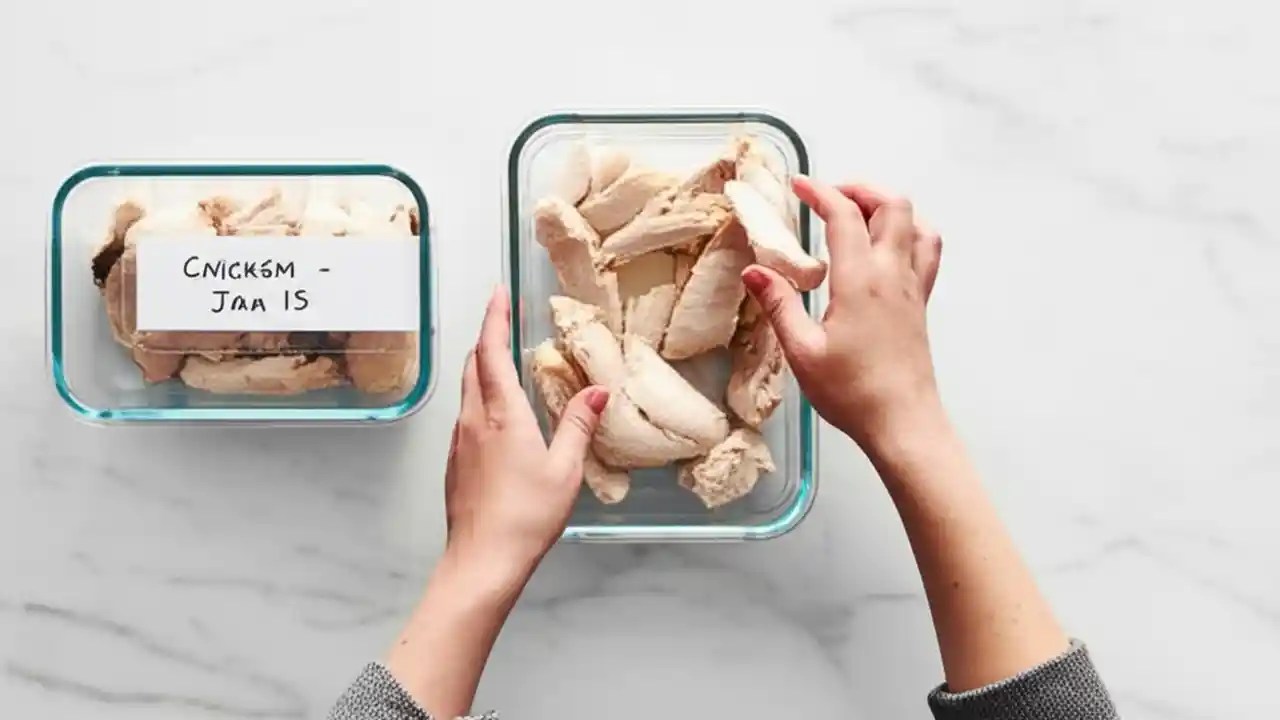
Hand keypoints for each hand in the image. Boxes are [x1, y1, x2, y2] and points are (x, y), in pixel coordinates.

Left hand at [444, 286, 608, 582]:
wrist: (481, 562)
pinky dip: (480, 399)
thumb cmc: (525, 518)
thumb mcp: (565, 469)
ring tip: (503, 361)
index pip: (491, 351)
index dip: (494, 318)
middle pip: (473, 365)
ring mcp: (459, 443)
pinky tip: (498, 414)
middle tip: (502, 320)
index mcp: (502, 415)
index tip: (498, 293)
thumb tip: (596, 391)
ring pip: (467, 390)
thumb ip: (578, 425)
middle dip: (486, 337)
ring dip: (482, 368)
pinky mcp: (455, 463)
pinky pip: (466, 416)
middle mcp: (474, 421)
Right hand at [741, 176, 943, 455]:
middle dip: (859, 189)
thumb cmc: (852, 393)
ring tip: (858, 214)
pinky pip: (927, 249)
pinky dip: (910, 231)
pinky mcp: (920, 303)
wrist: (903, 423)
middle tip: (828, 197)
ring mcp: (912, 286)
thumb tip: (754, 271)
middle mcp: (892, 274)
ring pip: (916, 222)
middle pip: (891, 205)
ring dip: (887, 206)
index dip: (819, 192)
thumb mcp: (802, 351)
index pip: (844, 215)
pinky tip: (887, 245)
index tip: (797, 186)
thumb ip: (779, 305)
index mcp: (860, 280)